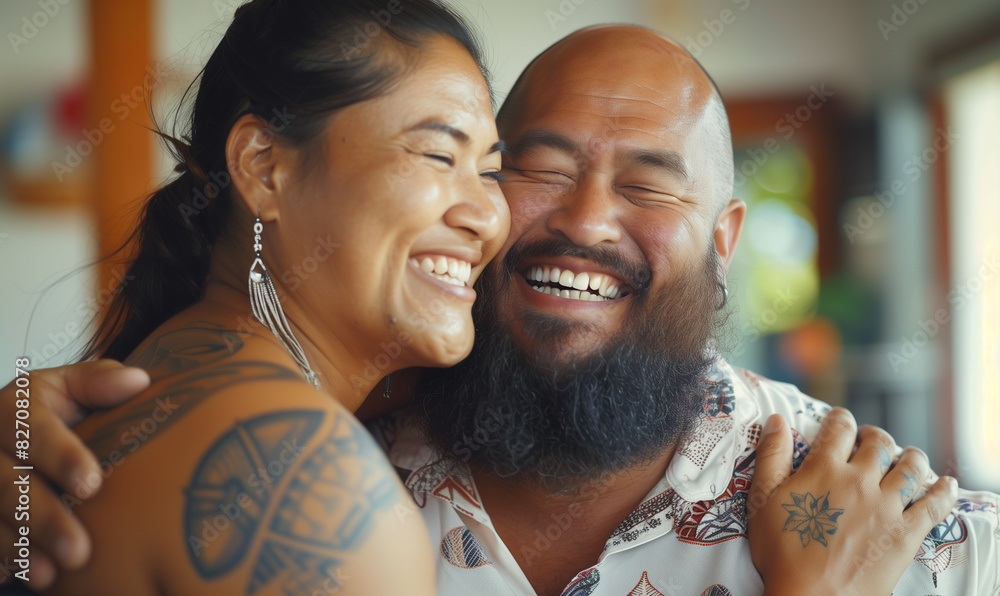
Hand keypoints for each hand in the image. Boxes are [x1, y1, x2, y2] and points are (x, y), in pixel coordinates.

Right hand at [0, 360, 148, 588]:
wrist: (11, 429)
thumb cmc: (53, 410)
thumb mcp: (69, 387)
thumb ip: (98, 382)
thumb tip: (138, 380)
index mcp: (12, 408)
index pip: (31, 430)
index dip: (60, 456)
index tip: (91, 483)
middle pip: (8, 483)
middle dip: (43, 517)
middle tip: (79, 549)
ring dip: (18, 547)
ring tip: (49, 573)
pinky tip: (13, 576)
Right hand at [748, 408, 957, 595]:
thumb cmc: (781, 552)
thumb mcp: (762, 500)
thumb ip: (770, 456)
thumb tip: (775, 419)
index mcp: (824, 469)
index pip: (838, 429)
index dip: (840, 419)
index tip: (840, 419)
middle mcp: (860, 480)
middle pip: (879, 444)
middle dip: (876, 436)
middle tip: (872, 438)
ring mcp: (887, 506)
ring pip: (910, 468)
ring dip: (911, 456)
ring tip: (909, 455)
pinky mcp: (906, 533)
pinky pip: (934, 505)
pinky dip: (943, 491)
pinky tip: (946, 484)